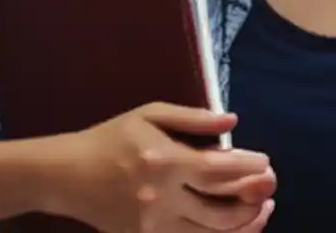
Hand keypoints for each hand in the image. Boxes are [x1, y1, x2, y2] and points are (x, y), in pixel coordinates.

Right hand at [47, 103, 275, 232]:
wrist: (65, 175)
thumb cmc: (112, 138)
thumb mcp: (150, 114)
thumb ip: (194, 118)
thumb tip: (233, 121)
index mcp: (164, 162)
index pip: (220, 171)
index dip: (250, 167)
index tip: (265, 161)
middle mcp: (160, 199)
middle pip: (222, 211)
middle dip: (255, 199)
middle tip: (270, 185)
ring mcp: (151, 226)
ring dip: (245, 223)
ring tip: (262, 208)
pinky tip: (235, 225)